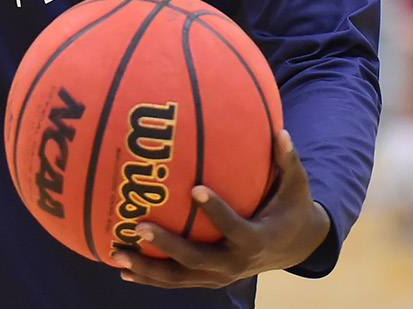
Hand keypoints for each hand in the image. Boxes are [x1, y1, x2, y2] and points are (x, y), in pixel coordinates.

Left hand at [110, 130, 330, 288]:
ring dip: (147, 267)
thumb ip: (287, 161)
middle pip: (195, 259)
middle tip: (138, 226)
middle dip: (166, 245)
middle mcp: (234, 263)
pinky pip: (175, 281)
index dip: (215, 210)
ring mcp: (218, 276)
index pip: (233, 226)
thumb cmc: (291, 209)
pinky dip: (149, 277)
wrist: (293, 249)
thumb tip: (281, 130)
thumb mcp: (296, 187)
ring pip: (179, 277)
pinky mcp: (207, 280)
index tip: (194, 188)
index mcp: (254, 239)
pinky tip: (122, 269)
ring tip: (116, 253)